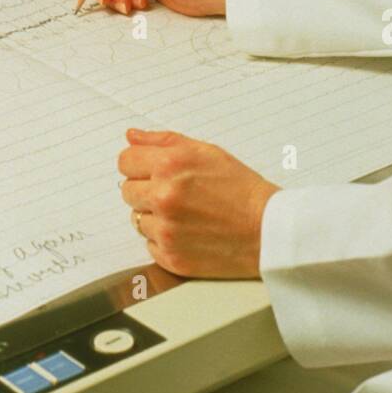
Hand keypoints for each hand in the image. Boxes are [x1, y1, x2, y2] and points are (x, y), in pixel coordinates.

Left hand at [119, 129, 279, 277]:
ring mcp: (166, 229)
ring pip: (137, 219)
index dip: (139, 165)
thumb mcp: (206, 151)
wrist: (266, 229)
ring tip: (186, 213)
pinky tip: (188, 232)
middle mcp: (164, 196)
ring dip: (154, 216)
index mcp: (170, 165)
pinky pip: (149, 244)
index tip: (151, 170)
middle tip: (175, 192)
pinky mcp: (170, 256)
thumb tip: (131, 136)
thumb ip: (163, 140)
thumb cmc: (240, 188)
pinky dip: (163, 239)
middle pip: (127, 191)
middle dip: (146, 189)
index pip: (125, 162)